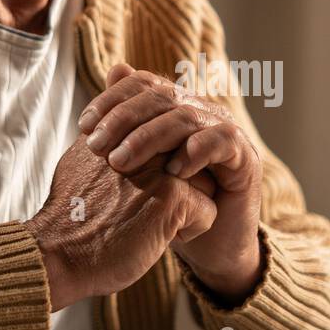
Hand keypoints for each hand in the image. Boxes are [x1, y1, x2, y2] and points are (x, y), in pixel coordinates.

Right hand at [26, 135, 217, 310]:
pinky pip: (209, 210)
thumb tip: (116, 109)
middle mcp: (141, 138)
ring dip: (186, 208)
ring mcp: (158, 165)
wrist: (58, 254)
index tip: (132, 195)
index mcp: (122, 127)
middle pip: (191, 158)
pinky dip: (190, 231)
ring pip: (205, 181)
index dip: (161, 173)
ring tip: (149, 222)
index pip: (172, 141)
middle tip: (142, 210)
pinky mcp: (172, 195)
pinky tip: (158, 237)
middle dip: (180, 186)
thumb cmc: (72, 216)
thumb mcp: (84, 158)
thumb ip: (109, 134)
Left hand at [77, 63, 264, 300]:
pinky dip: (196, 152)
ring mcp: (224, 131)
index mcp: (173, 108)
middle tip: (97, 146)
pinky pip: (222, 140)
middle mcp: (200, 112)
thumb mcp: (134, 171)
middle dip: (124, 118)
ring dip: (149, 136)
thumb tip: (106, 81)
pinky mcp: (245, 157)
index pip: (143, 84)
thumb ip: (119, 131)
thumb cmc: (166, 208)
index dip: (113, 98)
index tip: (84, 127)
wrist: (207, 248)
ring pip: (186, 116)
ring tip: (121, 162)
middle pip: (162, 96)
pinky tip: (172, 173)